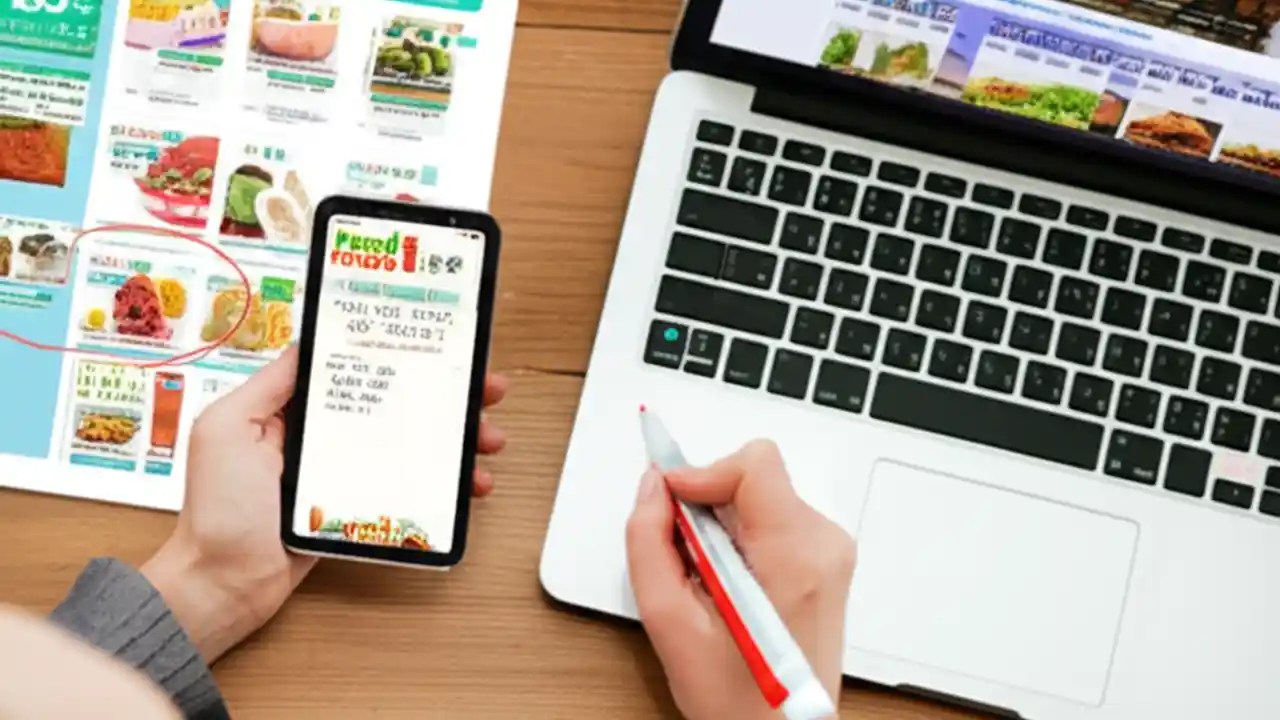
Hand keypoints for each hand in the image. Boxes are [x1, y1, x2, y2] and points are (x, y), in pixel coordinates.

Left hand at [142, 347, 509, 661]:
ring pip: (413, 445)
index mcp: (293, 409)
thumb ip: (269, 385)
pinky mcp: (359, 508)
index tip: (443, 347)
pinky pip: (410, 488)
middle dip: (447, 396)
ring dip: (456, 440)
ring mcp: (344, 473)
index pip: (359, 370)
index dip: (402, 357)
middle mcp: (323, 436)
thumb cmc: (217, 509)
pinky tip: (470, 484)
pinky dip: (444, 485)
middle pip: (398, 404)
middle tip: (487, 392)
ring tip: (488, 440)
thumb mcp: (229, 428)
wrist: (223, 584)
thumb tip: (308, 342)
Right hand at [626, 440, 854, 719]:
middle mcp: (823, 545)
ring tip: (709, 582)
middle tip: (685, 556)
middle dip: (708, 506)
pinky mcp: (826, 561)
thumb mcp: (671, 624)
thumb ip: (649, 542)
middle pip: (754, 478)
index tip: (669, 498)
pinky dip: (742, 540)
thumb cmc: (738, 701)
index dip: (702, 473)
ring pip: (760, 498)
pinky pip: (774, 520)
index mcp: (794, 557)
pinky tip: (730, 586)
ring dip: (723, 526)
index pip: (754, 464)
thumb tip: (652, 488)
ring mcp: (830, 553)